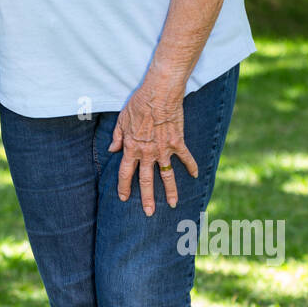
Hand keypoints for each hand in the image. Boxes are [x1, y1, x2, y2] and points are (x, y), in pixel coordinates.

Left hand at [108, 87, 197, 216]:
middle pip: (146, 181)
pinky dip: (191, 167)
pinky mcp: (177, 142)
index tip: (123, 197)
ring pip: (167, 175)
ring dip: (170, 191)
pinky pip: (185, 158)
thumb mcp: (121, 120)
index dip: (124, 187)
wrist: (159, 94)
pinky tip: (195, 176)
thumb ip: (117, 137)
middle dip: (147, 198)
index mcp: (131, 148)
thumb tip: (112, 149)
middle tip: (149, 212)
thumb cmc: (138, 104)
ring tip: (172, 204)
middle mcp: (147, 153)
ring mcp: (163, 149)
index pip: (126, 173)